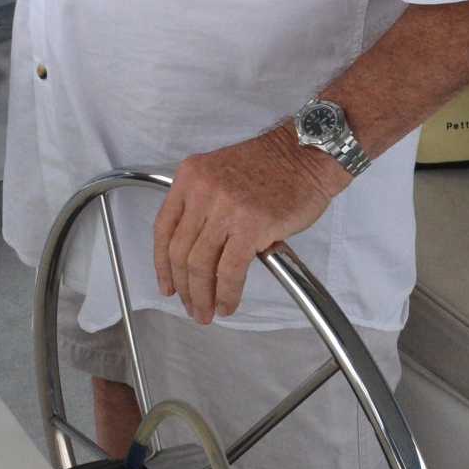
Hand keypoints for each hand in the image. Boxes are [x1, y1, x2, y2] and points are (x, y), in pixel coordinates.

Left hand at [152, 126, 349, 325]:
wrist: (306, 155)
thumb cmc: (270, 166)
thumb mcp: (220, 173)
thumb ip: (203, 205)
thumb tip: (195, 253)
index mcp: (190, 177)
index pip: (163, 228)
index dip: (162, 264)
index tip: (168, 286)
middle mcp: (201, 190)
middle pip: (180, 251)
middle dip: (184, 287)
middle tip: (192, 307)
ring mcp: (225, 208)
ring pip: (200, 264)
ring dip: (202, 296)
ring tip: (207, 312)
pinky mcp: (251, 226)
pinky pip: (229, 270)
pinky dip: (226, 293)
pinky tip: (228, 304)